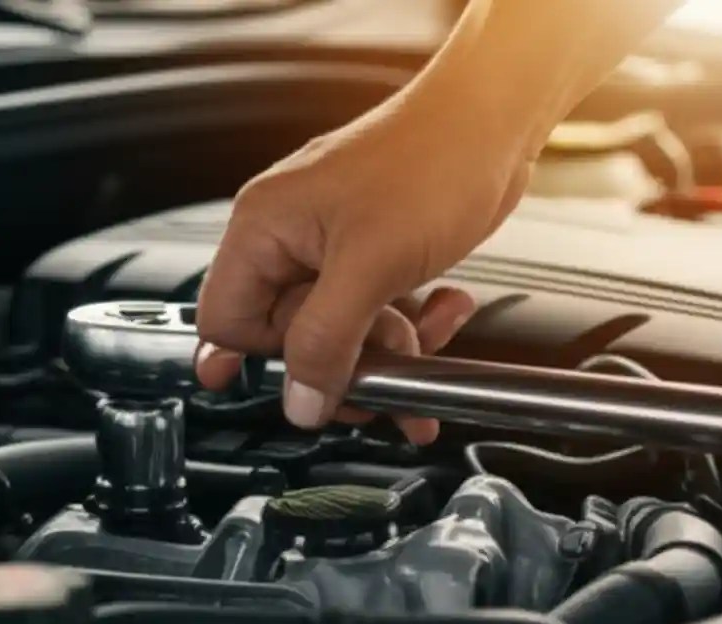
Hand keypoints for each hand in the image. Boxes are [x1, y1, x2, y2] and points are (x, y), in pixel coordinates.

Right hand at [193, 69, 532, 442]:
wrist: (495, 123)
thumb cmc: (431, 162)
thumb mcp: (370, 266)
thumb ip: (324, 341)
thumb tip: (299, 402)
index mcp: (264, 228)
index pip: (227, 322)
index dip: (264, 362)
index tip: (305, 392)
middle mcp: (291, 237)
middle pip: (291, 338)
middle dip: (345, 360)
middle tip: (384, 364)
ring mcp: (334, 247)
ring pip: (342, 333)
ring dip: (389, 348)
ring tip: (426, 334)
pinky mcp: (375, 254)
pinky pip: (377, 314)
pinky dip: (413, 324)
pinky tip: (446, 307)